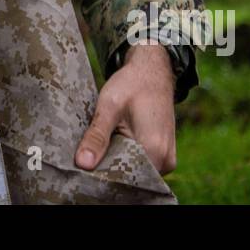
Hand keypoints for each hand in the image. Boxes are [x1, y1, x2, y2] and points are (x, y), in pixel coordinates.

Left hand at [74, 42, 176, 174]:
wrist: (152, 72)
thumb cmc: (131, 84)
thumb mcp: (109, 106)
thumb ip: (97, 136)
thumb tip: (82, 164)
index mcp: (154, 150)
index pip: (124, 177)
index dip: (103, 173)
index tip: (86, 163)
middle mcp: (165, 161)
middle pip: (130, 177)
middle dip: (109, 168)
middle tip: (91, 151)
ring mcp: (167, 160)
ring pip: (135, 172)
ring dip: (117, 162)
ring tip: (103, 145)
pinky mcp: (163, 156)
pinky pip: (142, 166)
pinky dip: (126, 158)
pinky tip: (114, 145)